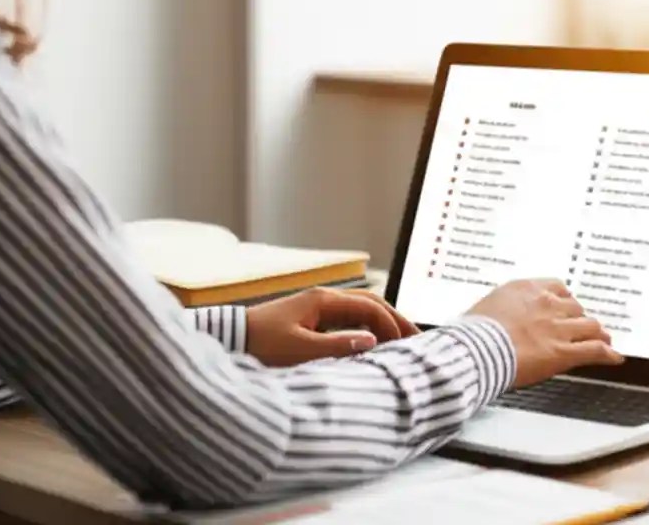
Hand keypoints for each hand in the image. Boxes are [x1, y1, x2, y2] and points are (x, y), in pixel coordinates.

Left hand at [245, 288, 419, 365]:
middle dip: (395, 319)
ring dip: (383, 323)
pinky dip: (366, 328)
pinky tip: (374, 343)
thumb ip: (336, 346)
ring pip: (360, 310)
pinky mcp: (310, 319)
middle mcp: (323, 299)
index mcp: (323, 300)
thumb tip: (372, 341)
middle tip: (417, 339)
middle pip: (370, 303)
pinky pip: (348, 320)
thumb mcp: (299, 350)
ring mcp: (317, 308)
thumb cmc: (260, 345)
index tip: (406, 345)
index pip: (370, 307)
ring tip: (402, 342)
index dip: (391, 325)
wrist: (230, 340)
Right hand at [466, 278, 622, 388]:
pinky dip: (607, 354)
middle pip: (576, 308)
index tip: (566, 305)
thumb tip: (501, 316)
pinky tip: (614, 357)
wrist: (475, 349)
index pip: (558, 288)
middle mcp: (547, 304)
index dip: (565, 300)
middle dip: (579, 319)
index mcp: (527, 289)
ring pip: (589, 327)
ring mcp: (558, 328)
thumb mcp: (487, 307)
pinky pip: (594, 351)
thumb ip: (504, 308)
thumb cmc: (473, 332)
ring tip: (603, 339)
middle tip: (582, 327)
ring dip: (597, 333)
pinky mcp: (563, 352)